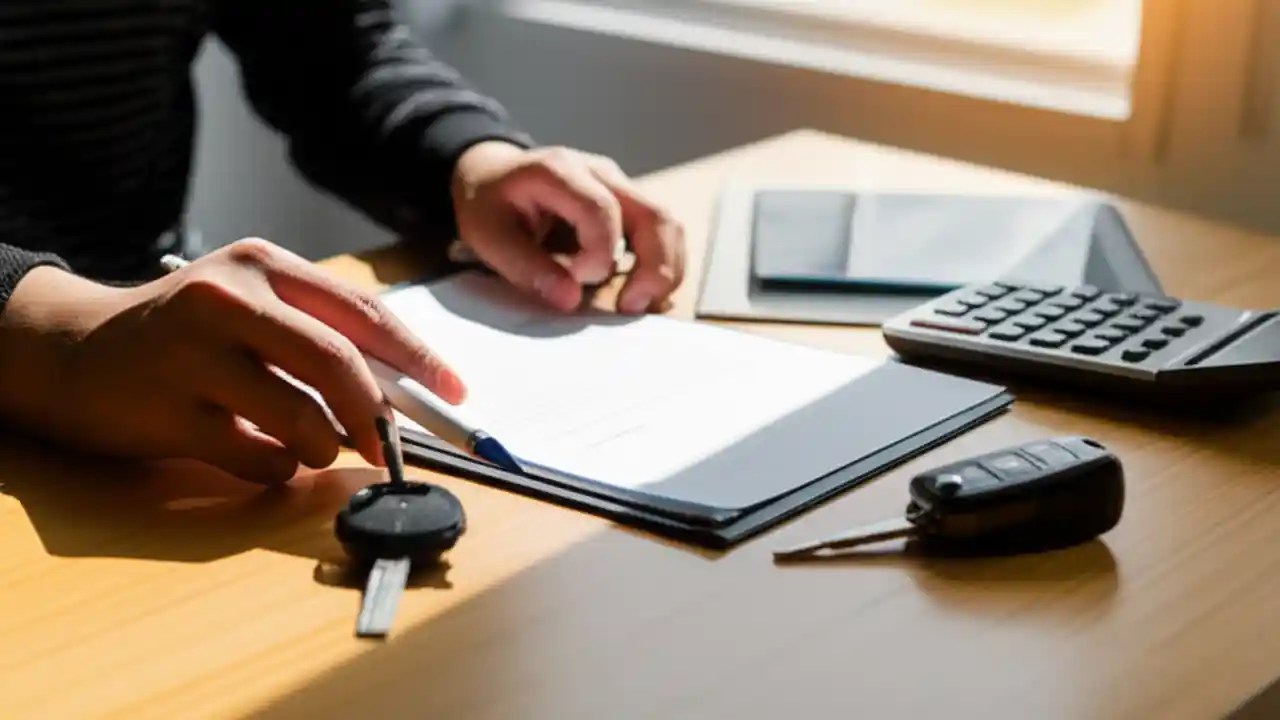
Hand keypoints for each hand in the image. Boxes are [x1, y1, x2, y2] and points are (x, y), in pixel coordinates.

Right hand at [0, 238, 463, 484]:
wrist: (72, 349)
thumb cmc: (184, 334)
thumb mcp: (250, 306)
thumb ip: (318, 335)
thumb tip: (404, 394)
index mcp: (262, 265)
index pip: (362, 312)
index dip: (418, 357)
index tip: (455, 391)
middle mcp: (227, 299)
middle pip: (338, 364)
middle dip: (376, 415)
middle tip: (384, 445)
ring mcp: (192, 355)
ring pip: (302, 419)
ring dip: (323, 447)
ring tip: (309, 445)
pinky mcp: (167, 412)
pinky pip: (257, 458)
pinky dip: (276, 468)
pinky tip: (254, 451)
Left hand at [451, 141, 685, 313]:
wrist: (492, 175)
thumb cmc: (488, 204)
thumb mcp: (488, 236)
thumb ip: (526, 267)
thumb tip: (569, 300)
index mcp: (560, 170)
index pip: (602, 210)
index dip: (599, 253)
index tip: (577, 279)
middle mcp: (600, 173)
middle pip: (654, 215)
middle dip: (656, 267)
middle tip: (631, 307)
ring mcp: (620, 187)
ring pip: (667, 225)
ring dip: (665, 270)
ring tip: (636, 304)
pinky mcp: (628, 206)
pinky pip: (660, 234)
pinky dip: (660, 266)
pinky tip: (639, 292)